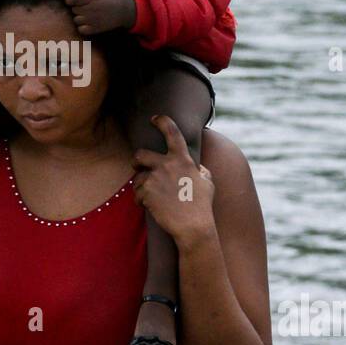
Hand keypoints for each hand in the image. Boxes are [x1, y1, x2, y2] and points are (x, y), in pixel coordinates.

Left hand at [64, 0, 136, 33]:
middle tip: (84, 7)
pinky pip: (81, 29)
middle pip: (74, 10)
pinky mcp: (95, 29)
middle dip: (77, 8)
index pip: (72, 0)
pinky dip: (82, 27)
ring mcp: (92, 20)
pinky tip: (87, 23)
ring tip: (86, 15)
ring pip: (76, 20)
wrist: (122, 11)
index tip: (73, 0)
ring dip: (79, 17)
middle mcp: (90, 9)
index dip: (70, 0)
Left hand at [131, 115, 214, 243]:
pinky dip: (142, 202)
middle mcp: (167, 164)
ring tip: (154, 199)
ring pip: (137, 178)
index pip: (172, 132)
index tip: (155, 118)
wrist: (193, 226)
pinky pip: (137, 194)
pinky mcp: (146, 192)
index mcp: (183, 159)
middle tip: (139, 168)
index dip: (162, 122)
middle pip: (140, 154)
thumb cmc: (202, 206)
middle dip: (137, 161)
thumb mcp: (208, 183)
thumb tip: (196, 168)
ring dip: (142, 188)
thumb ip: (200, 171)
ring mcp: (155, 178)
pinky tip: (153, 208)